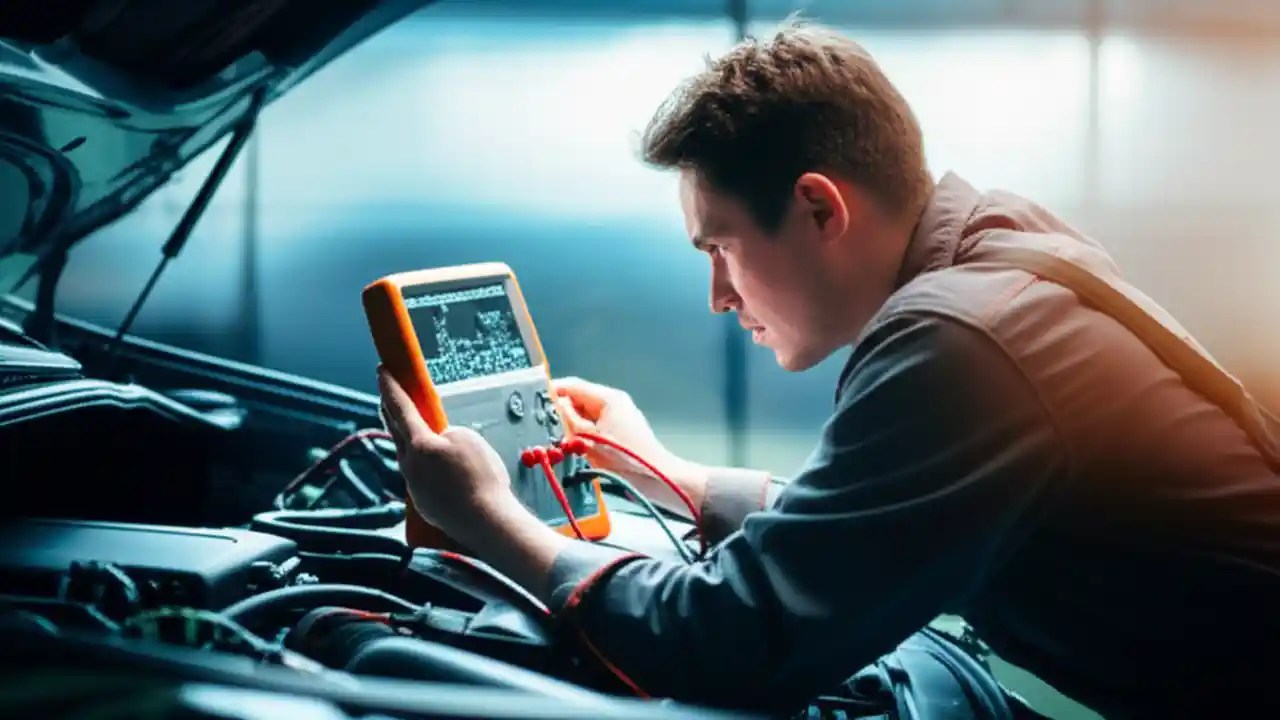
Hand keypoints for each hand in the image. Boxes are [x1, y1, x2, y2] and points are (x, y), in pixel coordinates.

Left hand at [377, 367, 515, 538]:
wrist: (486, 521)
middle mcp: (409, 465)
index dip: (390, 387)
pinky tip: (442, 470)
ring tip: (417, 431)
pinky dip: (426, 466)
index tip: (381, 371)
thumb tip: (439, 442)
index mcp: (418, 445)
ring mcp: (415, 487)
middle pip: (395, 431)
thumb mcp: (467, 439)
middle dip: (391, 411)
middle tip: (388, 396)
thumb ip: (447, 433)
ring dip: (409, 440)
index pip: (400, 408)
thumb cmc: (480, 477)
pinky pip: (421, 477)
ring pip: (407, 456)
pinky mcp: (424, 504)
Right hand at [551, 376, 704, 514]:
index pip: (574, 386)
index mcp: (609, 398)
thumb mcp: (590, 439)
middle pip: (578, 400)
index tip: (532, 400)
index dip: (552, 391)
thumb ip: (569, 419)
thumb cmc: (625, 458)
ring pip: (583, 416)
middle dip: (559, 411)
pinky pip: (591, 428)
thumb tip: (553, 404)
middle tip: (538, 423)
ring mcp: (616, 418)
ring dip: (568, 425)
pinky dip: (579, 435)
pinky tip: (568, 446)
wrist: (656, 479)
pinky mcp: (616, 433)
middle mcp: (613, 404)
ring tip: (550, 436)